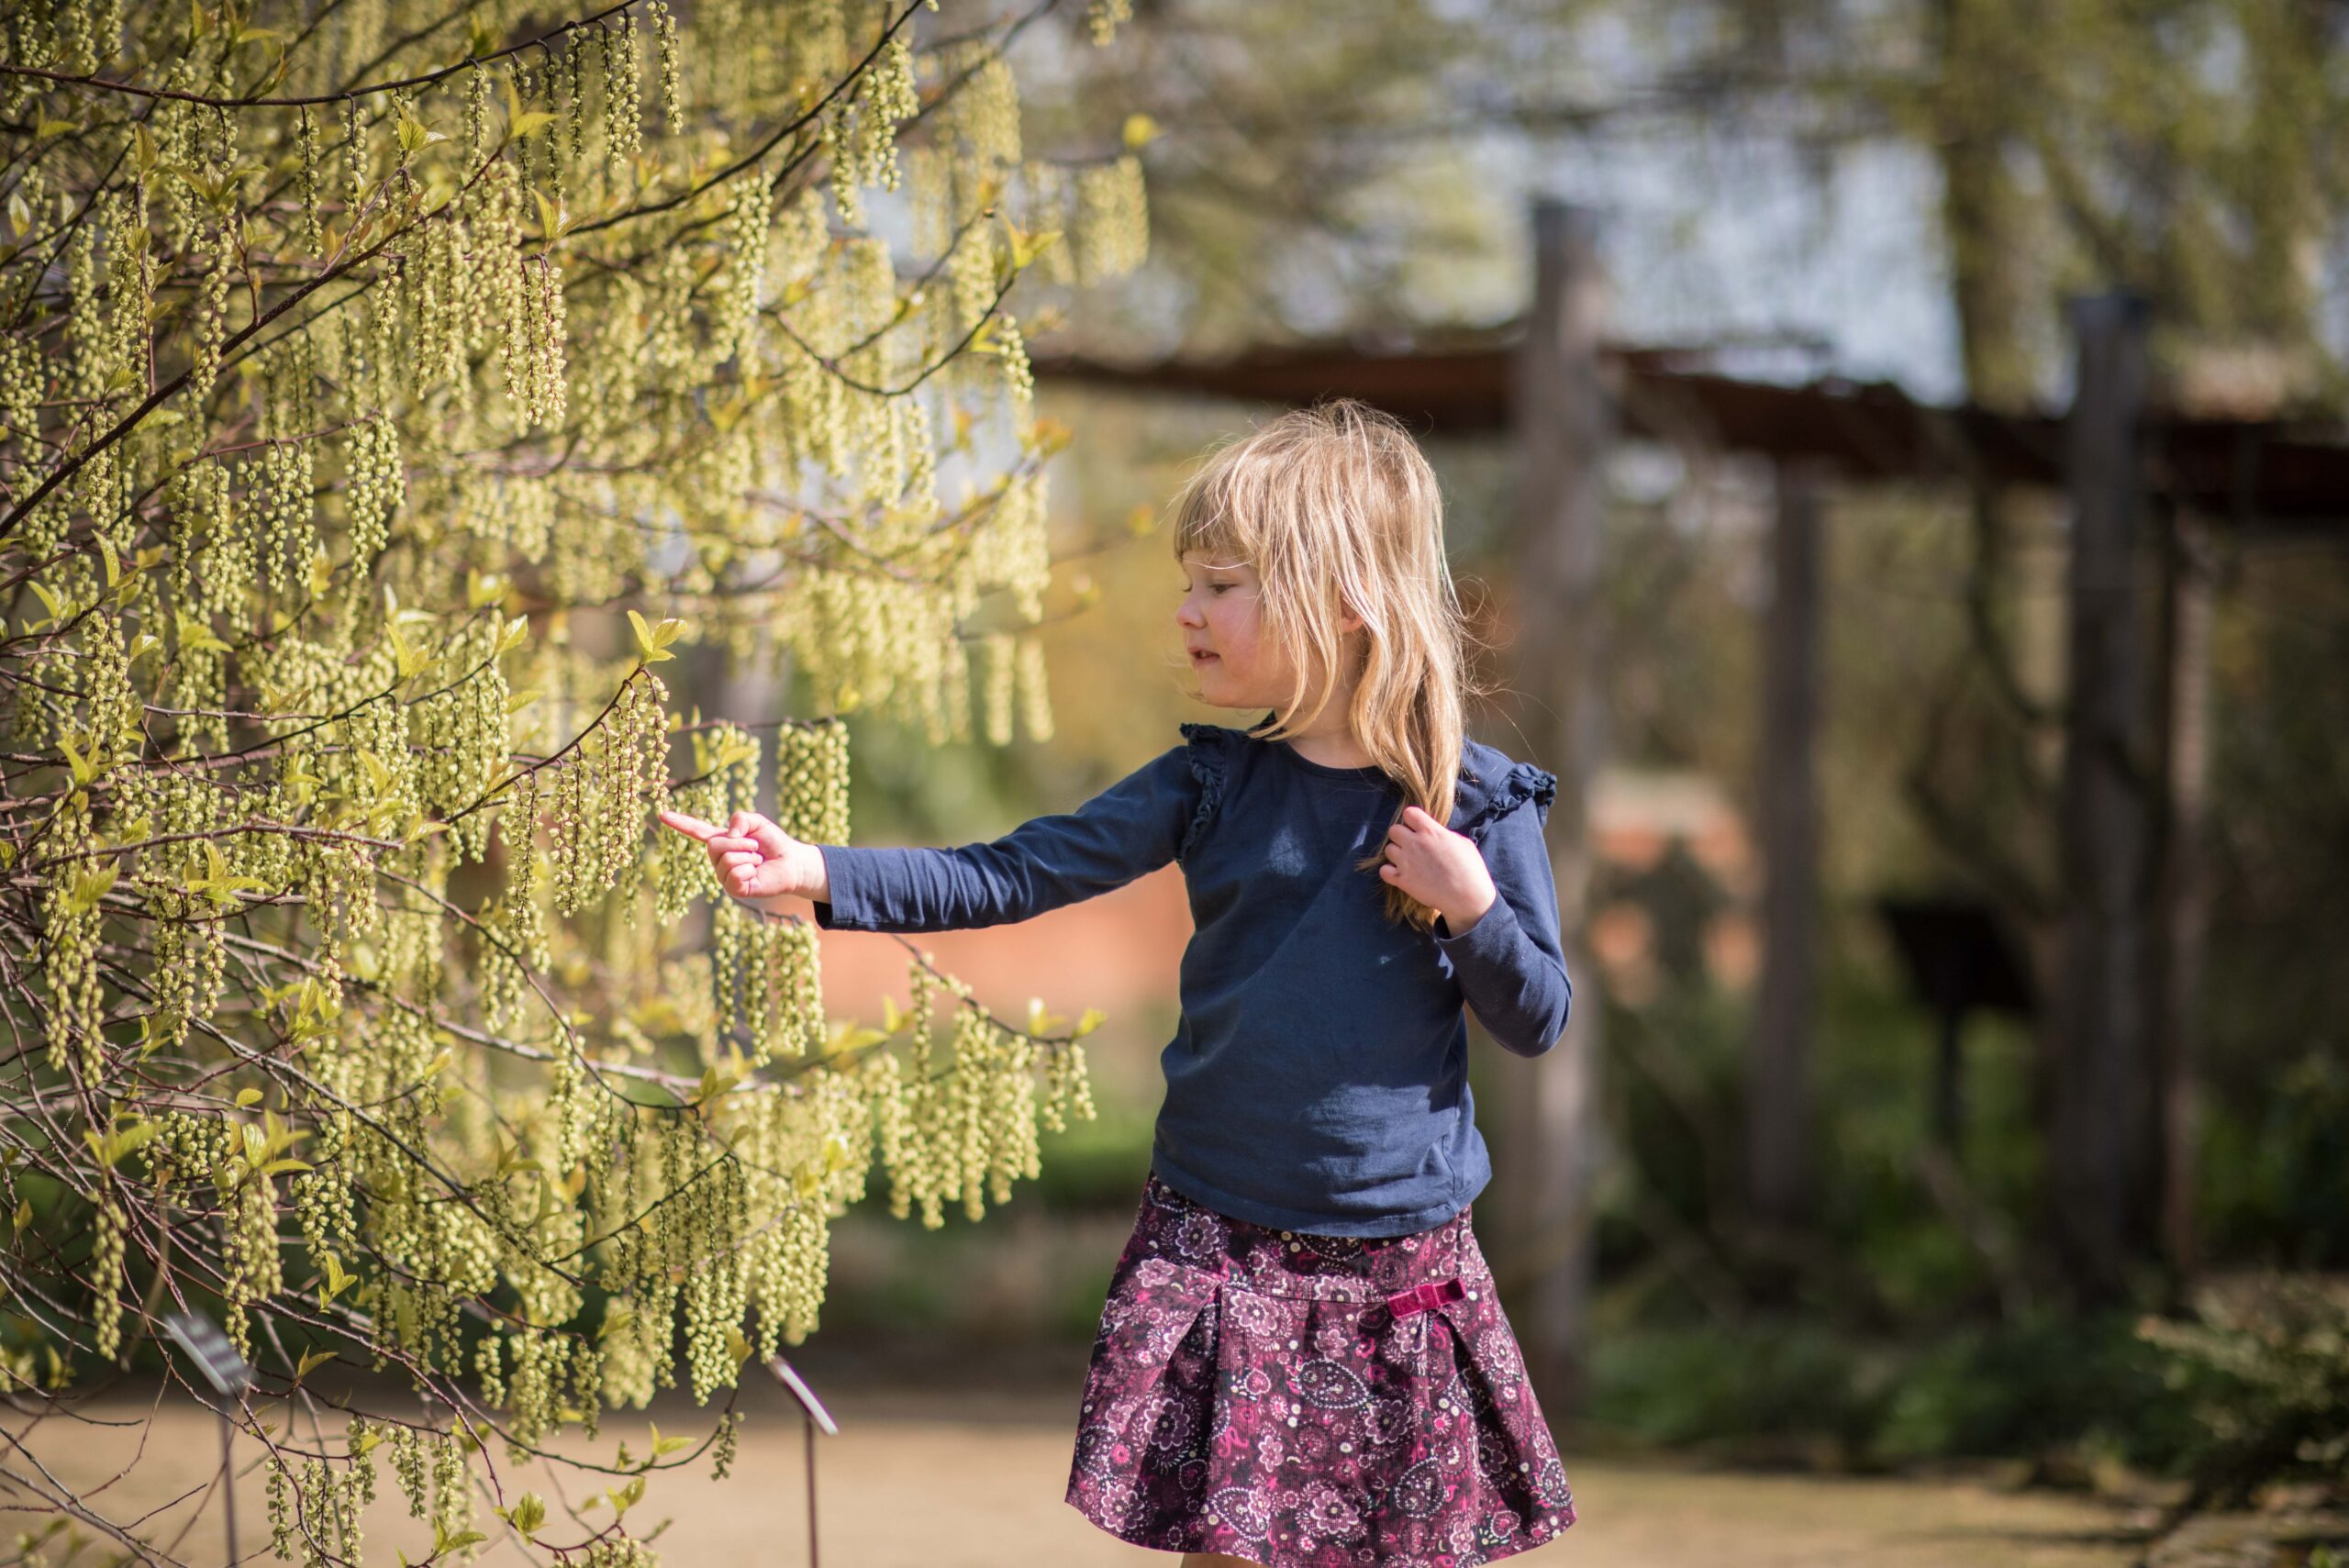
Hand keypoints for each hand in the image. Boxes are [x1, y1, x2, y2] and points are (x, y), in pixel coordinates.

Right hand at [656, 809, 827, 910]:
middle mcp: (718, 859)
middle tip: (755, 848)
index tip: (662, 814)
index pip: (696, 830)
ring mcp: (724, 875)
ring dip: (749, 856)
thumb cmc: (773, 842)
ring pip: (727, 860)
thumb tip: (727, 836)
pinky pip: (734, 874)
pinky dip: (749, 869)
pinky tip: (755, 872)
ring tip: (757, 860)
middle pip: (714, 846)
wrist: (791, 862)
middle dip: (740, 843)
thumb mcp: (757, 821)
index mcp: (721, 839)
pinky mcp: (733, 889)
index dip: (680, 823)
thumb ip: (740, 819)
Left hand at [1379, 805, 1498, 933]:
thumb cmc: (1470, 869)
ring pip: (1388, 849)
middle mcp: (1415, 843)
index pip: (1409, 813)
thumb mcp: (1461, 842)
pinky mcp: (1402, 880)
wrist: (1467, 896)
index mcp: (1430, 831)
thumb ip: (1443, 835)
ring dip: (1397, 854)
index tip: (1417, 827)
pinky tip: (1400, 874)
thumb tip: (1435, 834)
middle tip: (1411, 845)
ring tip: (1408, 861)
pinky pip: (1384, 871)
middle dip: (1401, 836)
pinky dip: (1390, 872)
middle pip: (1394, 830)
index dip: (1412, 820)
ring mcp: (1406, 862)